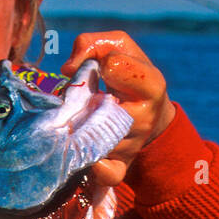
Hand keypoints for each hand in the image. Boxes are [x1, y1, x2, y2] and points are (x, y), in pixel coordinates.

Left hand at [62, 31, 175, 185]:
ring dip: (81, 129)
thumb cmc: (127, 73)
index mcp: (150, 84)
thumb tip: (68, 68)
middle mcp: (145, 118)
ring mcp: (133, 145)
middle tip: (83, 96)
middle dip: (88, 101)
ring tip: (78, 118)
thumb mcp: (117, 47)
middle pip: (109, 111)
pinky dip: (96, 170)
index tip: (104, 67)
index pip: (118, 67)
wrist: (146, 111)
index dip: (104, 63)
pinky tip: (85, 156)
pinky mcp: (121, 166)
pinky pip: (109, 175)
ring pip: (101, 140)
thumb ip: (92, 43)